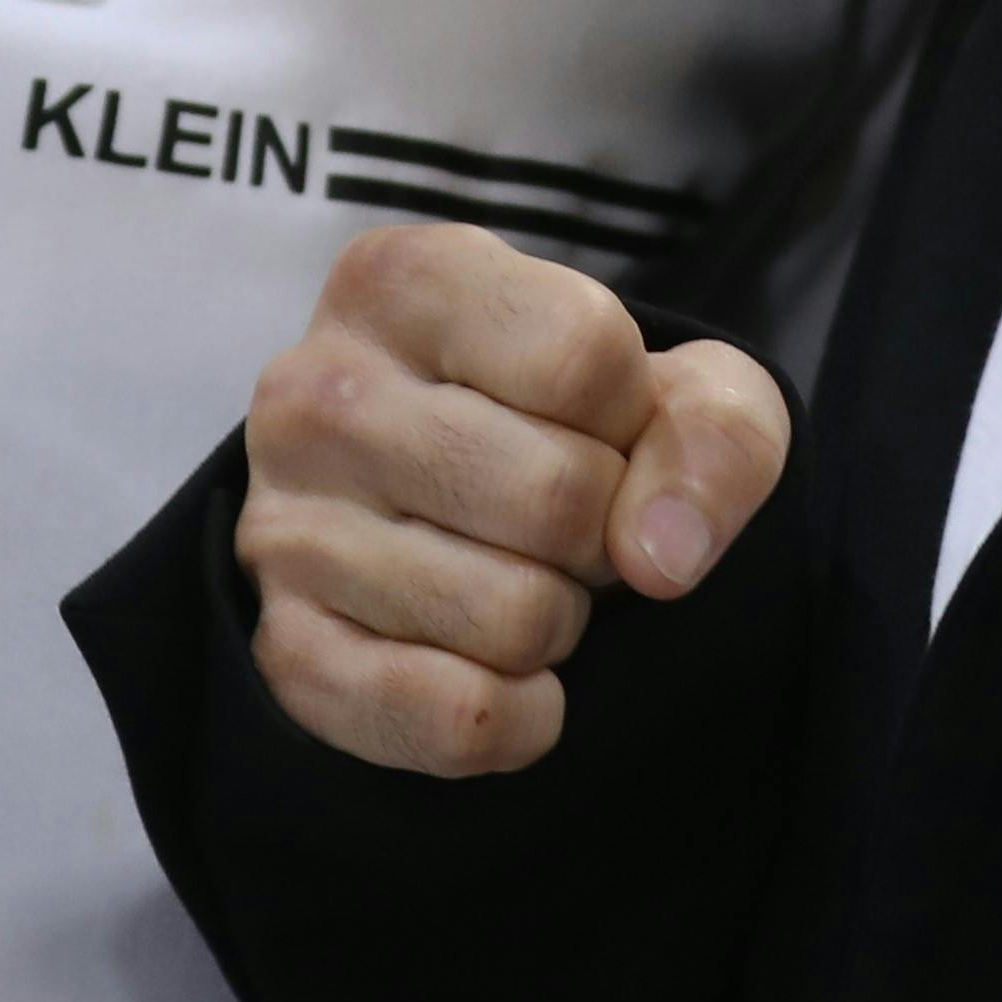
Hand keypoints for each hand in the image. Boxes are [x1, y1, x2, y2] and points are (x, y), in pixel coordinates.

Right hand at [235, 224, 788, 776]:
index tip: (602, 428)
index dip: (634, 417)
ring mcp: (284, 527)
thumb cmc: (570, 426)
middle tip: (567, 525)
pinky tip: (500, 670)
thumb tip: (662, 556)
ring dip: (560, 622)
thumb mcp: (680, 388)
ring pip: (514, 619)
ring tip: (519, 575)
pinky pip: (456, 719)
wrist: (454, 516)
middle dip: (604, 532)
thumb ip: (718, 433)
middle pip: (558, 495)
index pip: (583, 354)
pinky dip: (521, 718)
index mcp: (402, 282)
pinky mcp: (287, 655)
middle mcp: (316, 393)